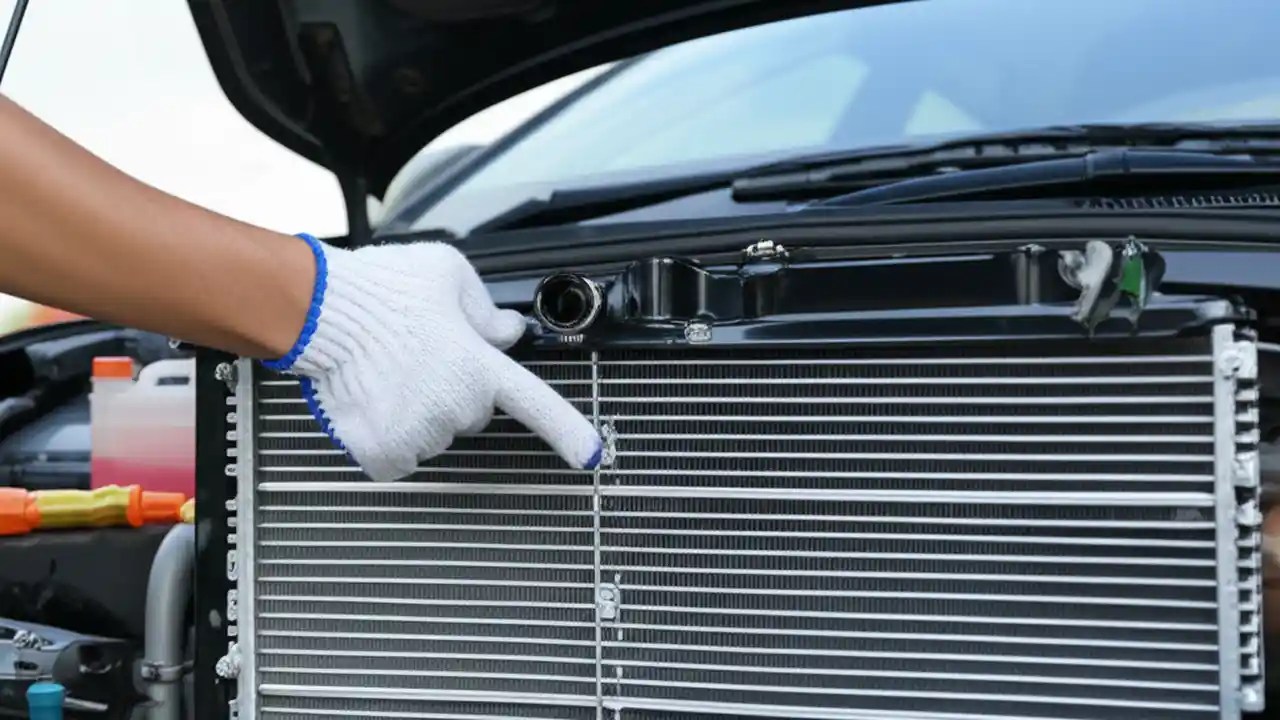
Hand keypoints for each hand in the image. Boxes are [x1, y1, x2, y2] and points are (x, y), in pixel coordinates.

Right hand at [264, 234, 602, 480]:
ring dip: (415, 412)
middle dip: (450, 390)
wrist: (320, 310)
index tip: (593, 455)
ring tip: (387, 373)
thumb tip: (507, 331)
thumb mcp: (448, 273)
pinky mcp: (383, 452)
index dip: (569, 431)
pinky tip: (372, 402)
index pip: (536, 404)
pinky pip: (397, 457)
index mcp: (479, 366)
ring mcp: (419, 433)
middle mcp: (455, 406)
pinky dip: (384, 438)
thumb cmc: (382, 287)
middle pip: (469, 413)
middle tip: (417, 357)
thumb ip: (484, 308)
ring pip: (431, 434)